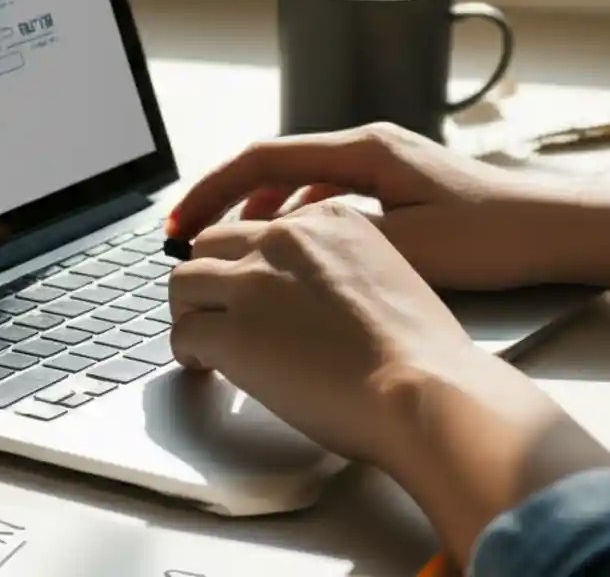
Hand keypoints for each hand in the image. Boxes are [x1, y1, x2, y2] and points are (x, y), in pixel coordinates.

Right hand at [166, 123, 563, 290]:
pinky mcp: (399, 187)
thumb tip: (273, 251)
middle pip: (273, 164)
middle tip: (190, 236)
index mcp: (364, 150)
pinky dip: (296, 218)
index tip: (180, 222)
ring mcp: (385, 165)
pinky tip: (294, 249)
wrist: (560, 229)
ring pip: (300, 182)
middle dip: (226, 200)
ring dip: (260, 211)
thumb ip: (337, 243)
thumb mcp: (408, 246)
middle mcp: (369, 146)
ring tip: (231, 248)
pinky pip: (328, 196)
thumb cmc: (495, 235)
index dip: (213, 190)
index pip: (263, 158)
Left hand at [169, 199, 609, 565]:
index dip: (246, 261)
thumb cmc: (423, 353)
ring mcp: (254, 283)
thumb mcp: (391, 276)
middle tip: (212, 310)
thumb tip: (313, 300)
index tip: (244, 284)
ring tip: (200, 341)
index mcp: (328, 220)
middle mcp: (285, 239)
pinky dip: (186, 352)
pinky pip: (184, 333)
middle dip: (208, 278)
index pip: (260, 227)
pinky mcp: (234, 332)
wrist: (425, 389)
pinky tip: (203, 367)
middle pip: (211, 243)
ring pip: (183, 281)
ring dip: (189, 311)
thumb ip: (343, 271)